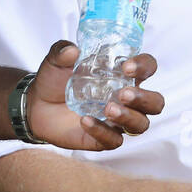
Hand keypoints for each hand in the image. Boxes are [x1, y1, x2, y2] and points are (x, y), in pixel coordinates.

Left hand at [26, 40, 163, 149]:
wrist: (37, 106)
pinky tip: (86, 121)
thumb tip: (72, 50)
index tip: (127, 66)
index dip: (144, 66)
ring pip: (140, 124)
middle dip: (144, 98)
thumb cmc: (55, 80)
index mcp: (122, 75)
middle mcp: (126, 99)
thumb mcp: (56, 61)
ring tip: (108, 108)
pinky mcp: (104, 138)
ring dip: (128, 116)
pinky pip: (114, 140)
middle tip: (123, 93)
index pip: (148, 68)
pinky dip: (101, 131)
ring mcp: (117, 120)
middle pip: (155, 102)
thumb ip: (62, 51)